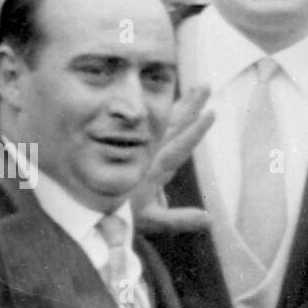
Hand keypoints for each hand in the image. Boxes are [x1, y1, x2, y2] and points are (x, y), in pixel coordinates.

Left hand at [133, 86, 213, 232]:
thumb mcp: (152, 220)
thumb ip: (180, 219)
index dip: (195, 131)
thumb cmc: (125, 217)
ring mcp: (144, 150)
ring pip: (165, 122)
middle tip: (205, 86)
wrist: (96, 212)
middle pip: (173, 125)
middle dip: (190, 106)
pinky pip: (153, 127)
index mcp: (155, 168)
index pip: (179, 145)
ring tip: (195, 89)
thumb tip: (210, 220)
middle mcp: (151, 154)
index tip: (210, 113)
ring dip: (182, 106)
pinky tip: (174, 106)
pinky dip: (166, 114)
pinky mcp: (138, 150)